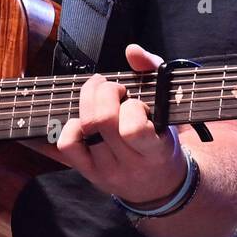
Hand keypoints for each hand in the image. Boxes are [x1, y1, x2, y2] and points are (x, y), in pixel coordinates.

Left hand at [24, 44, 186, 205]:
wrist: (159, 186)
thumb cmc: (162, 140)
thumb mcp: (168, 109)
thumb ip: (154, 72)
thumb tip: (132, 51)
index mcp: (156, 149)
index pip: (134, 129)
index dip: (131, 106)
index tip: (135, 100)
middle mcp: (130, 164)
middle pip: (102, 121)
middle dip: (104, 92)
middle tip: (112, 88)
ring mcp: (107, 171)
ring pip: (84, 128)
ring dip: (89, 104)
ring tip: (100, 100)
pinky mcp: (89, 173)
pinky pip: (67, 145)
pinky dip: (70, 126)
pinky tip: (84, 122)